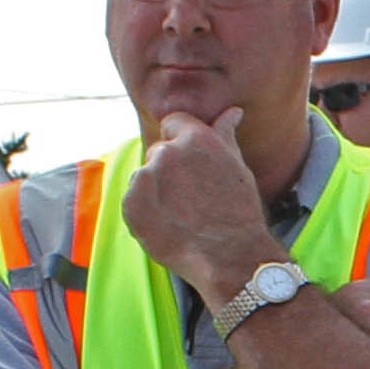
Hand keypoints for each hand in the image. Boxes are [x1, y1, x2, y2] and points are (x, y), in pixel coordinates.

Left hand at [125, 113, 281, 293]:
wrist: (229, 257)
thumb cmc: (238, 211)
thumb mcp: (236, 166)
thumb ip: (225, 134)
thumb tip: (232, 111)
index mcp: (194, 138)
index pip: (173, 122)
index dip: (182, 141)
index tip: (192, 165)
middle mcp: (167, 152)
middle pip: (159, 151)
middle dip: (171, 170)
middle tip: (192, 198)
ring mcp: (146, 178)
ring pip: (145, 177)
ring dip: (157, 191)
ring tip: (182, 216)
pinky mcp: (131, 204)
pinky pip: (134, 201)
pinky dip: (146, 212)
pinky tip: (169, 226)